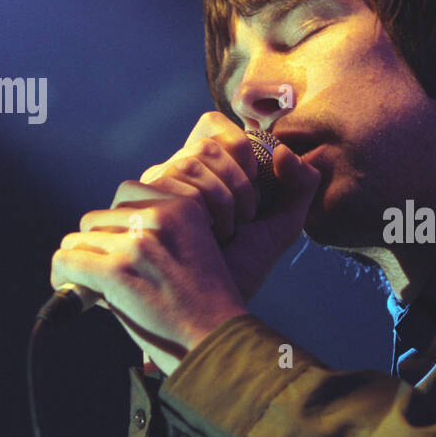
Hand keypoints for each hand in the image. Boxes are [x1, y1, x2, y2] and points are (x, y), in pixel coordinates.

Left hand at [50, 185, 248, 375]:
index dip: (117, 223)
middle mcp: (160, 218)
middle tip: (107, 275)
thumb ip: (158, 233)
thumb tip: (102, 234)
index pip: (126, 193)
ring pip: (78, 239)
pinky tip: (72, 293)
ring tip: (89, 285)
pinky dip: (62, 277)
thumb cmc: (205, 306)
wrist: (217, 341)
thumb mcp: (194, 250)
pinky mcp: (117, 271)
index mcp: (183, 208)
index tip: (123, 249)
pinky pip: (67, 260)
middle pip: (98, 218)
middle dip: (98, 247)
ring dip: (80, 262)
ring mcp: (137, 244)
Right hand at [138, 112, 320, 302]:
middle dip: (237, 185)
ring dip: (219, 204)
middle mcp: (170, 172)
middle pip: (205, 146)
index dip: (241, 148)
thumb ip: (301, 185)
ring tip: (221, 236)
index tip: (253, 187)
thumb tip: (283, 151)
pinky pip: (170, 191)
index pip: (213, 125)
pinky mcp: (135, 210)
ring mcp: (149, 190)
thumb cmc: (243, 267)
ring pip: (188, 166)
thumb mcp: (282, 226)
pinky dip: (199, 216)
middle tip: (242, 220)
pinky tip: (202, 242)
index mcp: (201, 167)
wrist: (213, 311)